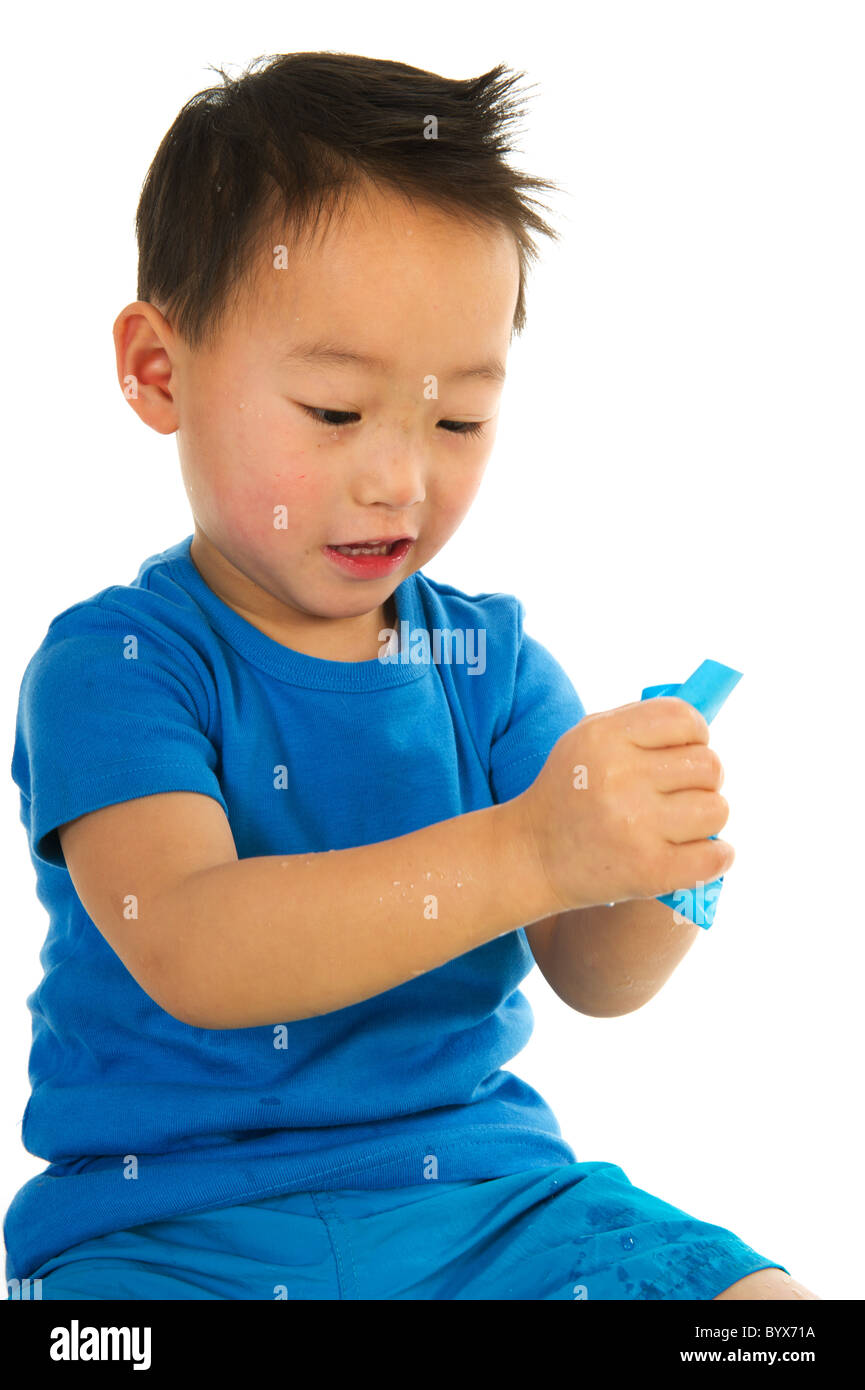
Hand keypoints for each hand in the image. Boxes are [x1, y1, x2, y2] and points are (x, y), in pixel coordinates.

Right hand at [514, 696, 734, 913]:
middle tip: (681, 793)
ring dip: (707, 817)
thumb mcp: (587, 740)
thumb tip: (700, 726)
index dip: (696, 734)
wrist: (533, 855)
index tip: (687, 751)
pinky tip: (698, 852)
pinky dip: (717, 856)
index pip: (684, 719)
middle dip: (703, 779)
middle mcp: (620, 778)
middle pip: (709, 766)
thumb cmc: (570, 791)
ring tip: (681, 824)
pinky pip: (716, 856)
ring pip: (717, 809)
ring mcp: (636, 826)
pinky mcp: (649, 870)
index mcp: (605, 738)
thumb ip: (639, 725)